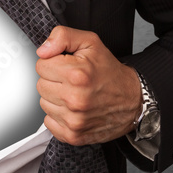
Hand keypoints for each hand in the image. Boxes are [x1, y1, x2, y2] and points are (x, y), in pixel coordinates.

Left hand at [35, 25, 142, 144]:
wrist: (132, 100)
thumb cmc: (109, 72)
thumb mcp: (90, 43)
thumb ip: (62, 37)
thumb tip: (42, 51)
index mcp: (77, 74)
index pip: (41, 65)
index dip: (53, 63)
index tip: (67, 65)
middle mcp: (74, 99)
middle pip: (40, 85)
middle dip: (53, 80)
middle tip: (72, 80)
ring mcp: (74, 120)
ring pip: (43, 103)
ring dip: (55, 98)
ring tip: (74, 93)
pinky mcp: (73, 135)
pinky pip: (49, 122)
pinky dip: (58, 115)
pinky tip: (73, 109)